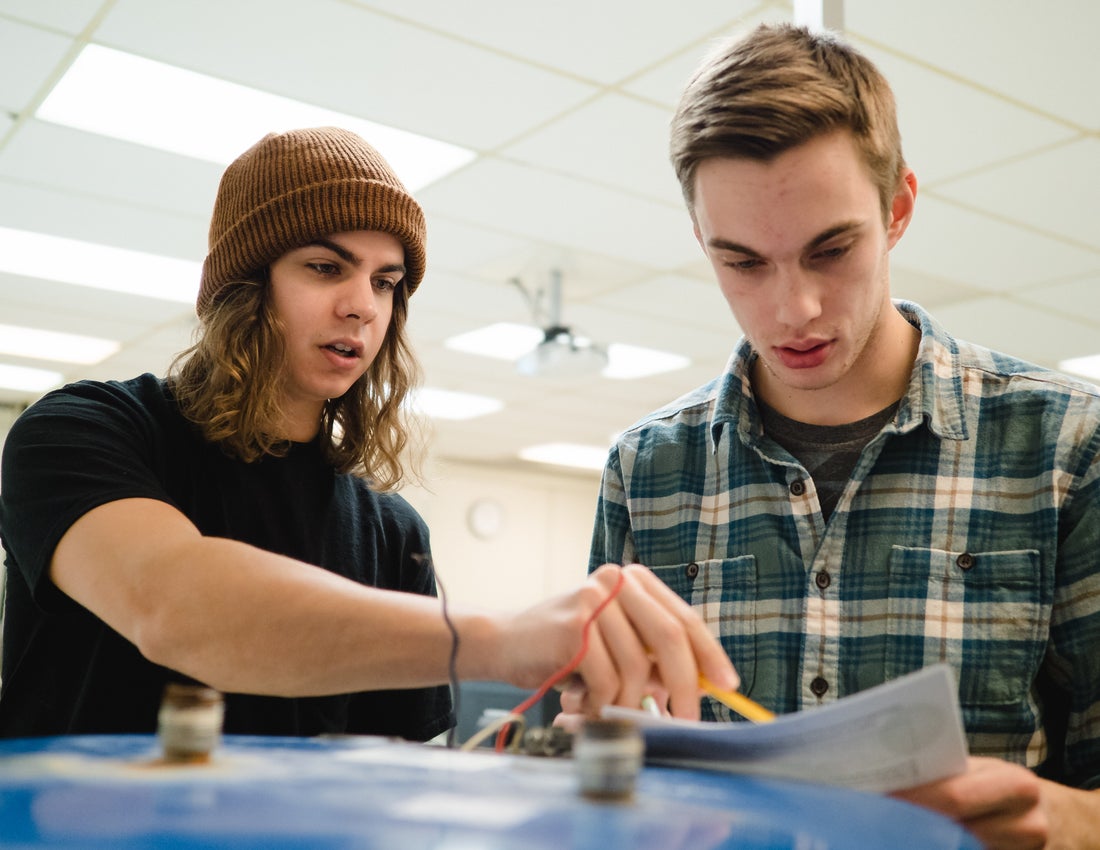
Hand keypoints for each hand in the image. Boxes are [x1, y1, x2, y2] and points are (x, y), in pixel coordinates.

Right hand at [545, 563, 736, 719]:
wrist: (502, 643)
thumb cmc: (565, 649)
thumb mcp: (616, 645)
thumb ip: (653, 657)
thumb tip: (702, 686)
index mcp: (633, 580)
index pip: (684, 618)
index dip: (710, 654)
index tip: (728, 686)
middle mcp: (616, 581)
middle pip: (670, 638)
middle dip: (685, 687)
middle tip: (686, 719)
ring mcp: (593, 601)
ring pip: (637, 668)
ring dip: (629, 703)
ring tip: (608, 711)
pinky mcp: (573, 628)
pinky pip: (607, 680)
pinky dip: (601, 703)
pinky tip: (582, 702)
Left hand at [891, 756, 1046, 848]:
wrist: (1058, 818)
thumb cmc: (1006, 787)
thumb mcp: (987, 771)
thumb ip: (950, 774)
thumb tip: (888, 774)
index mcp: (1015, 786)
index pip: (953, 797)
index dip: (911, 799)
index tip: (876, 796)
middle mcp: (1026, 825)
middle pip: (954, 832)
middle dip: (910, 823)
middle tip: (873, 816)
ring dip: (921, 841)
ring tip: (888, 831)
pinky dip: (940, 849)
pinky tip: (918, 841)